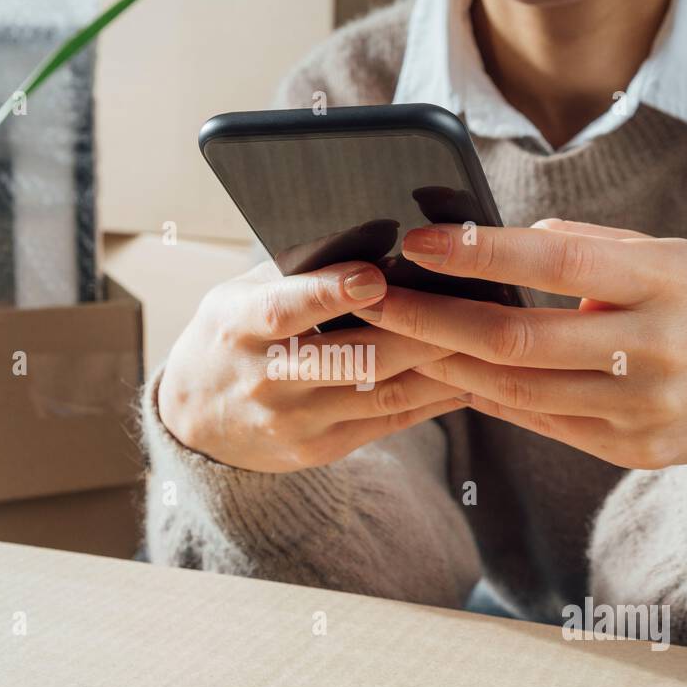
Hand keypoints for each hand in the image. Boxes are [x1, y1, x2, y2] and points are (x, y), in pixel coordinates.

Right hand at [158, 260, 469, 472]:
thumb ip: (297, 274)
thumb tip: (377, 237)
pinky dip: (434, 398)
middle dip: (419, 330)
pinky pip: (389, 422)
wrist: (195, 418)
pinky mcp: (320, 449)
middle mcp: (265, 378)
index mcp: (238, 327)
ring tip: (491, 339)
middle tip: (476, 302)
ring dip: (442, 366)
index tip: (375, 276)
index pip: (283, 310)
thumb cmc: (233, 335)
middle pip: (353, 356)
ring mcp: (294, 420)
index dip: (328, 294)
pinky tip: (472, 375)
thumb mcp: (241, 295)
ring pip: (383, 393)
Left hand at [358, 219, 686, 468]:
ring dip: (446, 364)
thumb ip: (593, 247)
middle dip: (433, 320)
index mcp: (665, 279)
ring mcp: (642, 408)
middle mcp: (653, 347)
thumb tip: (509, 238)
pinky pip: (540, 421)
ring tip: (395, 341)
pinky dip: (488, 396)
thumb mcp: (674, 256)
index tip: (418, 242)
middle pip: (517, 338)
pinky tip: (450, 375)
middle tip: (374, 302)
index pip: (554, 260)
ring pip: (517, 389)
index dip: (479, 252)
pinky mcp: (631, 451)